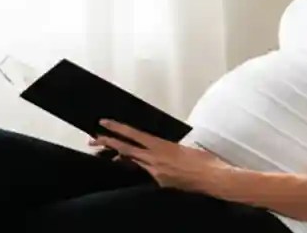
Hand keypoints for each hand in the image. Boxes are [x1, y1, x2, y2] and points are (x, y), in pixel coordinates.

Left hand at [90, 119, 233, 193]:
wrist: (214, 179)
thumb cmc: (205, 161)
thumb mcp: (185, 148)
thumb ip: (169, 148)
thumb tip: (163, 150)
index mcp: (161, 146)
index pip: (133, 135)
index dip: (116, 129)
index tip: (104, 123)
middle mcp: (155, 159)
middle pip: (125, 150)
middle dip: (107, 144)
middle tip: (92, 140)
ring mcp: (156, 173)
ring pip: (134, 163)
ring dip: (121, 158)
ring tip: (109, 155)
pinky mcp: (161, 184)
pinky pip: (147, 174)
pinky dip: (144, 169)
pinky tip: (145, 168)